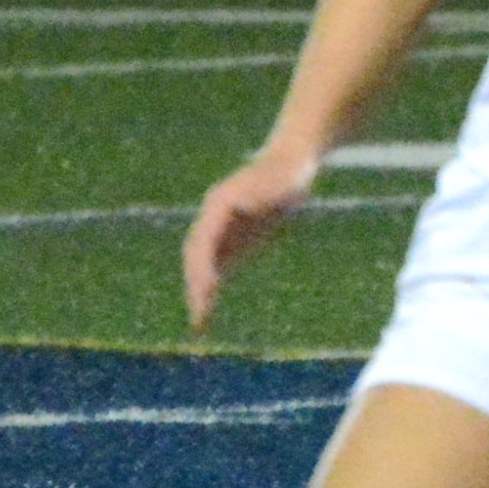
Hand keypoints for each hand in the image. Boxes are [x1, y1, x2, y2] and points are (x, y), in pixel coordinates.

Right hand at [183, 153, 316, 329]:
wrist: (291, 163)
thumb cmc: (289, 172)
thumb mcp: (282, 182)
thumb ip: (261, 195)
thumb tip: (241, 205)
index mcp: (220, 203)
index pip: (204, 240)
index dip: (203, 266)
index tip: (206, 290)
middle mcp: (213, 218)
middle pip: (197, 256)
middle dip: (197, 285)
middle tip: (199, 317)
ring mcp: (220, 230)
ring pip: (202, 265)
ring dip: (198, 293)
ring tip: (199, 324)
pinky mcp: (231, 240)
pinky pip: (217, 268)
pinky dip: (211, 290)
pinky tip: (208, 314)